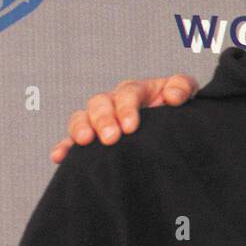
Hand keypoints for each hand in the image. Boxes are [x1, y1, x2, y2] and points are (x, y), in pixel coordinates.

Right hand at [50, 74, 199, 163]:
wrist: (171, 124)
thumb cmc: (177, 107)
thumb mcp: (185, 92)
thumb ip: (182, 88)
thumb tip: (171, 97)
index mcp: (135, 91)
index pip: (127, 94)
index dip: (127, 109)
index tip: (131, 127)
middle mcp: (113, 102)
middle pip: (100, 104)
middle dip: (103, 120)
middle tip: (111, 138)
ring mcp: (99, 120)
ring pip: (82, 118)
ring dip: (80, 129)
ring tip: (84, 142)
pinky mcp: (91, 138)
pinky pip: (71, 141)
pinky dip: (64, 147)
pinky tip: (59, 157)